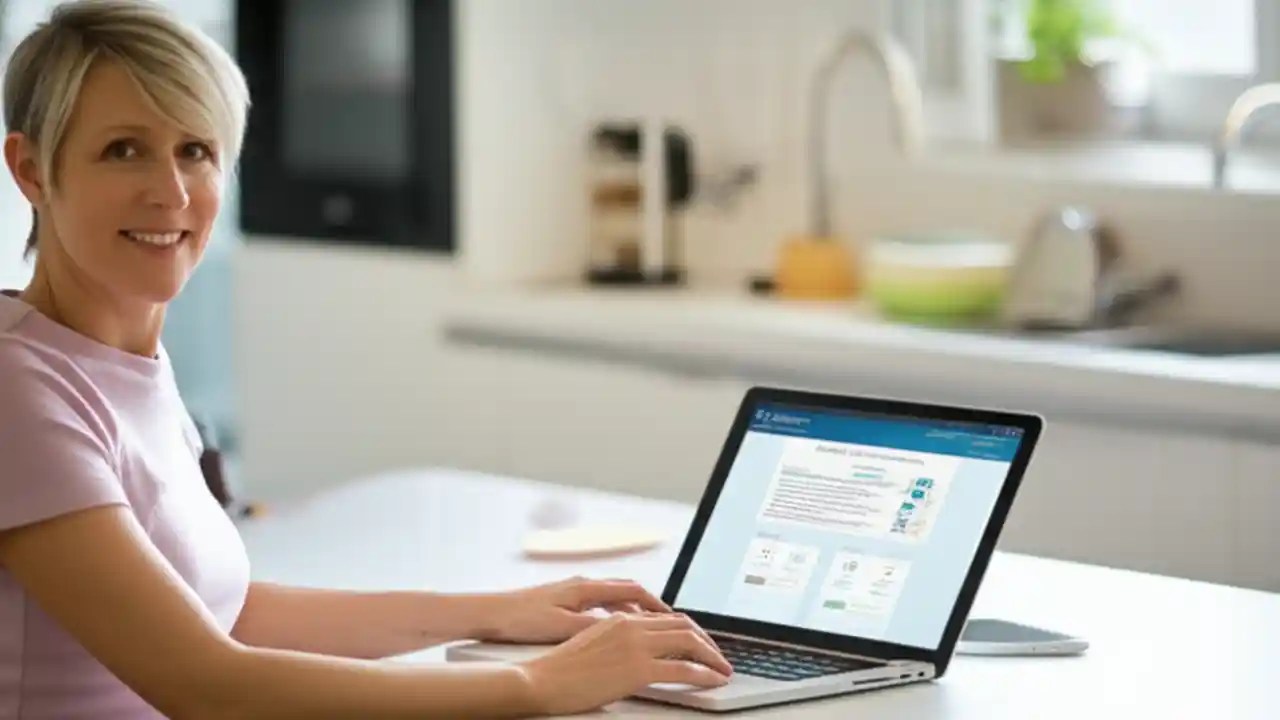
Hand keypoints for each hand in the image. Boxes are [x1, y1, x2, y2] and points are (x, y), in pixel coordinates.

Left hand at [480, 576, 674, 643]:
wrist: (490, 613)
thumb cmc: (522, 618)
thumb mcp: (563, 626)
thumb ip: (595, 626)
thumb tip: (624, 628)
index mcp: (586, 588)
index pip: (633, 591)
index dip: (657, 604)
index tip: (675, 617)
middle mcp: (582, 584)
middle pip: (627, 589)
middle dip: (650, 604)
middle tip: (669, 620)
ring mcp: (572, 591)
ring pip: (613, 596)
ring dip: (632, 608)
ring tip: (647, 626)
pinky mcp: (562, 600)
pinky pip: (599, 603)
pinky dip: (614, 613)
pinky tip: (613, 627)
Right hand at [519, 612, 732, 715]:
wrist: (541, 679)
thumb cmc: (559, 668)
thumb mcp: (592, 643)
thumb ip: (617, 640)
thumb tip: (636, 649)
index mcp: (620, 618)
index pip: (666, 618)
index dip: (689, 630)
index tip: (700, 643)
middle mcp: (632, 625)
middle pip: (683, 626)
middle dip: (706, 641)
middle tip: (717, 656)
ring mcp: (636, 646)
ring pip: (689, 643)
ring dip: (711, 656)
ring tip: (722, 669)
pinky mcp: (637, 669)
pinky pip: (683, 669)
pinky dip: (705, 673)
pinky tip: (713, 680)